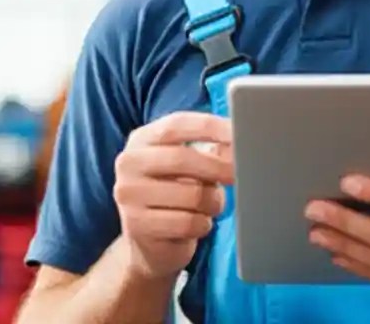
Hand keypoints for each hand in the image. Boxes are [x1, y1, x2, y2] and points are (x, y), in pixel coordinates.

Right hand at [113, 112, 233, 280]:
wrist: (147, 243)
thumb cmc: (174, 196)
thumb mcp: (188, 168)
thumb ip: (211, 150)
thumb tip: (241, 142)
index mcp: (141, 140)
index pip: (177, 125)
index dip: (211, 127)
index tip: (239, 133)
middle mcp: (128, 163)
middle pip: (183, 158)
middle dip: (219, 167)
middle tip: (240, 175)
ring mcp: (129, 195)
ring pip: (191, 195)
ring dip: (213, 202)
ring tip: (210, 206)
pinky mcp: (137, 225)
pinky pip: (188, 223)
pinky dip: (202, 225)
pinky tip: (197, 224)